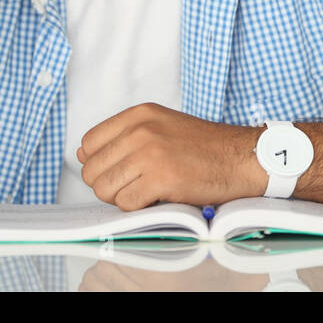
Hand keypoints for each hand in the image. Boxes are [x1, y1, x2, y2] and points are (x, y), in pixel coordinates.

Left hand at [76, 103, 266, 210]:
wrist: (241, 158)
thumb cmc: (203, 147)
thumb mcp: (161, 126)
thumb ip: (122, 137)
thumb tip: (81, 154)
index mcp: (139, 114)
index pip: (88, 143)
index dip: (98, 163)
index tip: (120, 169)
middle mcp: (141, 130)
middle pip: (92, 170)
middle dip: (108, 184)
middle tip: (135, 185)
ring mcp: (150, 154)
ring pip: (105, 189)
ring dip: (122, 198)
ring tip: (147, 191)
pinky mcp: (161, 179)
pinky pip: (126, 204)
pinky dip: (138, 208)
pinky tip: (158, 197)